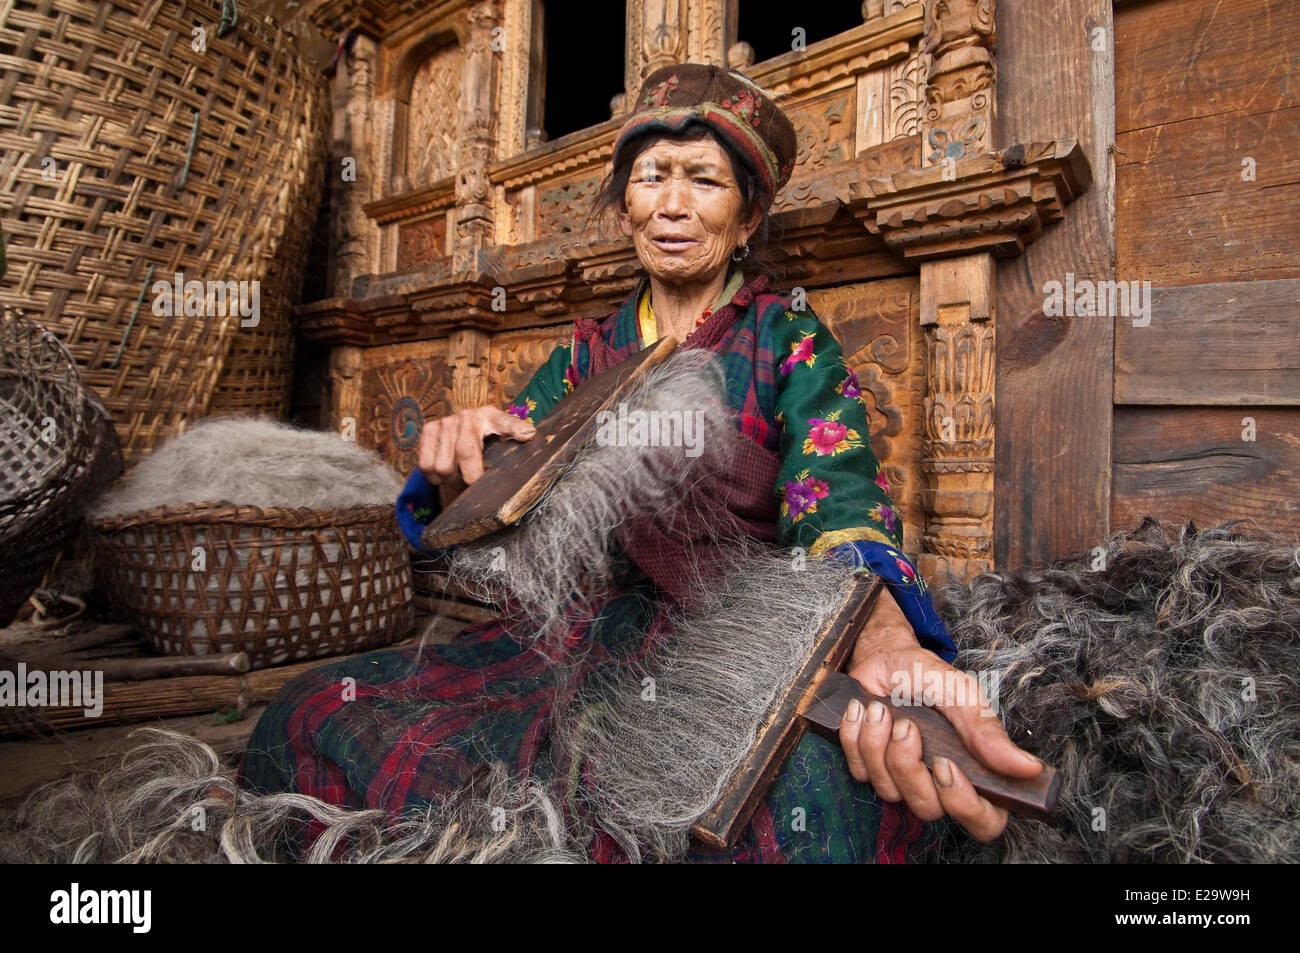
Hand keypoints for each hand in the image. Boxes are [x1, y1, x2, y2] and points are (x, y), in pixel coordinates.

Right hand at [416, 406, 535, 485]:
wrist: (460, 434)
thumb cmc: (487, 442)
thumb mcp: (503, 442)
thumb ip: (517, 439)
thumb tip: (536, 439)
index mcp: (492, 416)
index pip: (506, 422)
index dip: (516, 429)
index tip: (528, 435)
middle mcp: (468, 415)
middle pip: (466, 451)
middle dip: (471, 475)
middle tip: (474, 483)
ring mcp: (446, 421)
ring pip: (442, 465)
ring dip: (450, 477)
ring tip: (459, 473)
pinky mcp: (428, 430)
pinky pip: (426, 465)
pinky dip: (435, 477)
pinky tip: (446, 472)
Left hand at [836, 589, 1040, 841]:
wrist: (886, 658)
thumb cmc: (929, 678)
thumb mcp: (962, 695)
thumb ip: (987, 732)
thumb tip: (1028, 768)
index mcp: (972, 771)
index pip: (984, 821)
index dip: (965, 805)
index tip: (946, 766)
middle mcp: (937, 783)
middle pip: (928, 808)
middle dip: (909, 766)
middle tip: (906, 727)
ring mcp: (900, 779)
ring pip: (889, 791)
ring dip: (879, 745)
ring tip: (881, 709)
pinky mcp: (868, 767)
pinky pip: (859, 770)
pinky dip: (856, 737)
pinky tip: (862, 711)